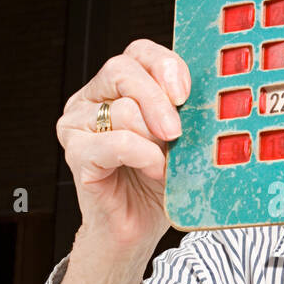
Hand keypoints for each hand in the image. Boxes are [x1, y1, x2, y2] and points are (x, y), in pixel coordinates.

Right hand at [57, 39, 189, 253]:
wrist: (135, 230)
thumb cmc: (155, 184)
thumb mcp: (179, 139)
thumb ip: (183, 112)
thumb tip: (206, 98)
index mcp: (116, 87)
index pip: (138, 52)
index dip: (165, 66)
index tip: (186, 94)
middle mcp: (91, 100)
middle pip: (122, 70)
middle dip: (158, 99)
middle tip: (177, 131)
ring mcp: (77, 125)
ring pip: (122, 110)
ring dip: (154, 140)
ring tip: (164, 161)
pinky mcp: (76, 154)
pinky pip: (116, 143)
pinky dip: (143, 157)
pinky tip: (154, 171)